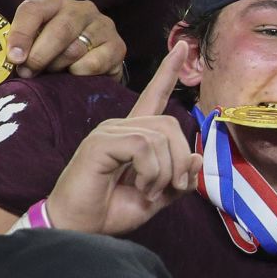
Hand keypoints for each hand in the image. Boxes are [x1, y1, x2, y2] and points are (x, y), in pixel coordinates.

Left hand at [6, 0, 125, 79]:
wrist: (93, 59)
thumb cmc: (56, 50)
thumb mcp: (35, 41)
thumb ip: (22, 45)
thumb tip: (13, 59)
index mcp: (55, 3)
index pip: (34, 10)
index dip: (21, 34)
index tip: (14, 58)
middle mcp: (82, 9)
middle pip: (59, 31)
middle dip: (40, 56)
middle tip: (28, 72)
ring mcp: (103, 25)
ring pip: (75, 49)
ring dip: (58, 66)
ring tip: (52, 72)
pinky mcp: (118, 45)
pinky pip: (93, 63)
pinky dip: (79, 73)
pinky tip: (75, 73)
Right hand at [43, 43, 200, 234]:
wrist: (80, 230)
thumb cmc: (111, 211)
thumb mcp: (157, 196)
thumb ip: (179, 178)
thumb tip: (196, 157)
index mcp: (135, 135)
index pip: (154, 96)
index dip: (169, 72)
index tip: (182, 47)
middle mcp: (121, 126)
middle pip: (172, 124)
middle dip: (179, 159)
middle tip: (169, 189)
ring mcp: (108, 132)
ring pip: (160, 136)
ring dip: (165, 171)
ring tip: (149, 190)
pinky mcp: (100, 142)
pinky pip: (143, 145)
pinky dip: (151, 171)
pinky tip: (140, 186)